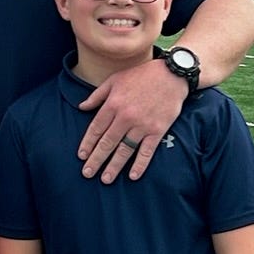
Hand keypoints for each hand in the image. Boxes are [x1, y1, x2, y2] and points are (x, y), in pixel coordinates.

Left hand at [77, 56, 187, 183]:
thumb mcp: (115, 80)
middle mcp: (125, 116)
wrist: (171, 74)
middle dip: (96, 160)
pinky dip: (140, 164)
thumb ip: (97, 95)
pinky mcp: (158, 130)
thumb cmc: (141, 75)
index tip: (81, 156)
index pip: (96, 129)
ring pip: (125, 150)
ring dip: (114, 166)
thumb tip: (81, 107)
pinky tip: (132, 175)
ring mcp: (142, 125)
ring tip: (105, 179)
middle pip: (107, 143)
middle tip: (87, 173)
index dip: (87, 144)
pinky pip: (147, 151)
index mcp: (113, 104)